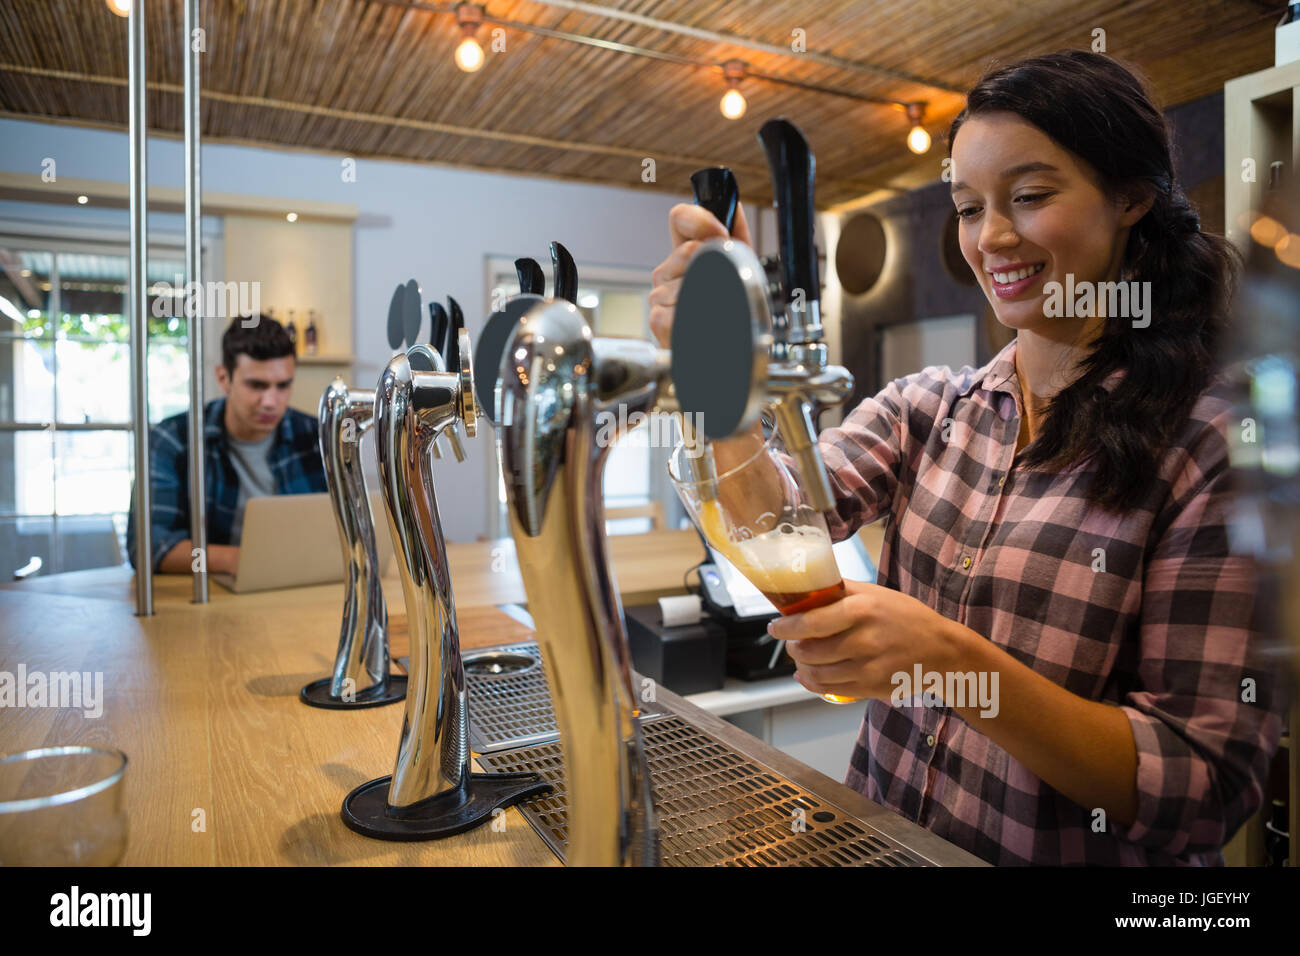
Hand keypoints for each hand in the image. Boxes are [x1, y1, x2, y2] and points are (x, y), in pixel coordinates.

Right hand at [648, 202, 752, 347]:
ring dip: (711, 296)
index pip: (680, 218)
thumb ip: (736, 236)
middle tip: (726, 287)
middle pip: (689, 250)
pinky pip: (682, 306)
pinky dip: (702, 316)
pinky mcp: (659, 320)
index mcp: (685, 256)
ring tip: (718, 313)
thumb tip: (733, 208)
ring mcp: (660, 297)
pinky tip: (705, 325)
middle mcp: (668, 273)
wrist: (729, 358)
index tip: (720, 234)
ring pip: (688, 279)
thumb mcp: (739, 268)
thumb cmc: (732, 316)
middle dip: (714, 266)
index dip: (699, 220)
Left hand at [771, 580, 972, 701]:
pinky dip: (811, 683)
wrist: (942, 650)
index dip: (785, 627)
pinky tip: (806, 676)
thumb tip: (808, 585)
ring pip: (816, 672)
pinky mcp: (871, 687)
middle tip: (789, 642)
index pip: (810, 622)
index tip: (774, 627)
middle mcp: (863, 640)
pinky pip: (830, 689)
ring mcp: (867, 667)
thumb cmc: (907, 617)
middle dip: (792, 647)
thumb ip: (842, 590)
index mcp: (862, 610)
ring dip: (801, 666)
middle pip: (809, 650)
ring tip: (800, 657)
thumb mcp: (876, 594)